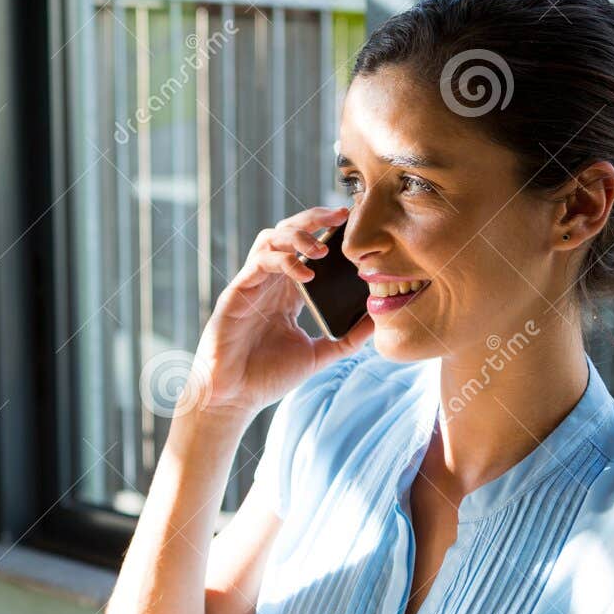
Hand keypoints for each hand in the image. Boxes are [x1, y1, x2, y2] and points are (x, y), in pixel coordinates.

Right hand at [188, 205, 374, 418]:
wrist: (235, 397)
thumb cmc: (268, 377)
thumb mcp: (319, 354)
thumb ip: (348, 338)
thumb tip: (378, 320)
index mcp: (287, 292)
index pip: (306, 248)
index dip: (326, 230)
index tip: (351, 223)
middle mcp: (269, 283)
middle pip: (288, 232)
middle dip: (313, 218)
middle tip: (341, 215)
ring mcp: (252, 285)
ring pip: (271, 238)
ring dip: (297, 235)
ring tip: (323, 248)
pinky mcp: (237, 293)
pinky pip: (259, 262)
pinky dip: (284, 261)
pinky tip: (306, 273)